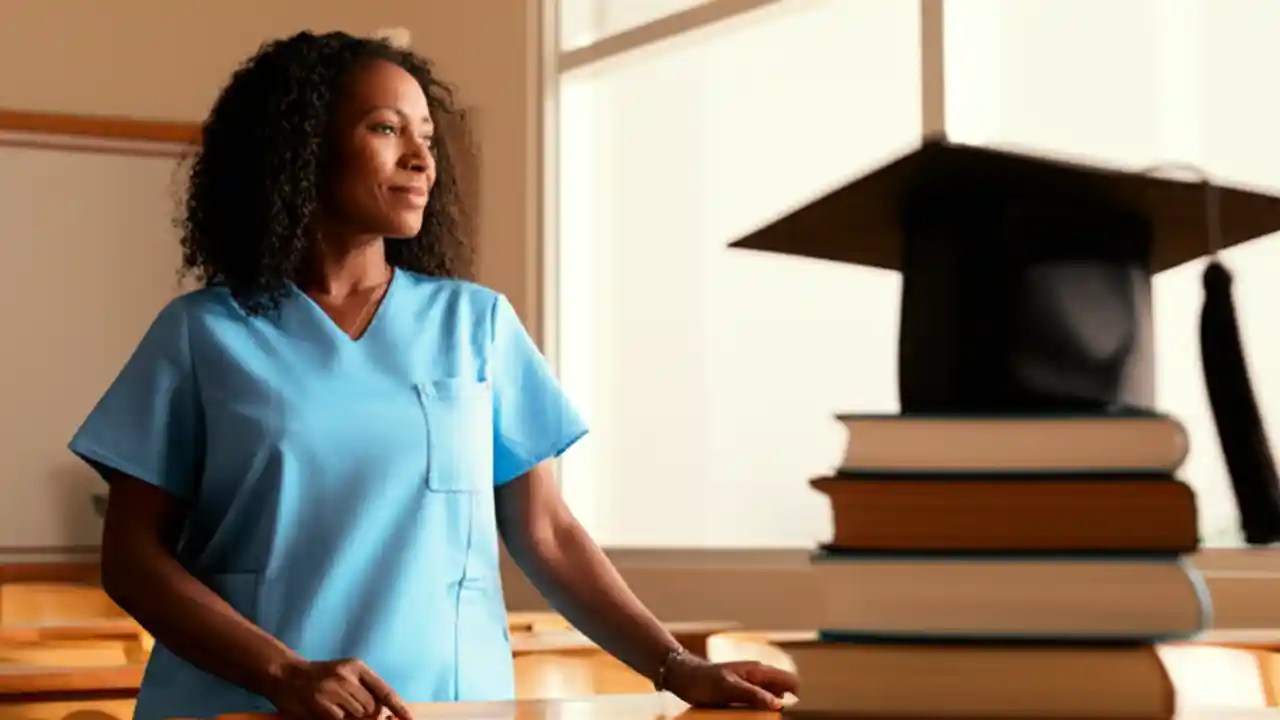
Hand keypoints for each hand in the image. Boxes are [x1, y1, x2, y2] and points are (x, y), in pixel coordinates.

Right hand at [266, 657, 413, 719]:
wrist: (285, 674)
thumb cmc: (320, 678)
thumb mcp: (345, 674)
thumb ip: (364, 690)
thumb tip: (384, 713)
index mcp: (357, 667)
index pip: (384, 691)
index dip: (399, 707)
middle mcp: (347, 676)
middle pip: (372, 708)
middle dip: (368, 716)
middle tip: (349, 710)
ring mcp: (334, 690)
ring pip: (358, 716)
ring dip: (352, 719)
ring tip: (336, 709)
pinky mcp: (321, 705)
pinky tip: (329, 713)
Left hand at [662, 654, 797, 710]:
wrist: (684, 677)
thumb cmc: (706, 680)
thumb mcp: (730, 688)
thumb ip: (754, 694)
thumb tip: (779, 704)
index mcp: (759, 671)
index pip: (790, 681)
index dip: (794, 696)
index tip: (783, 712)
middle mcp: (758, 677)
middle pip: (781, 694)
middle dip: (778, 708)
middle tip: (761, 717)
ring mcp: (749, 685)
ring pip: (769, 700)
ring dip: (766, 711)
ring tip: (751, 717)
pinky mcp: (740, 693)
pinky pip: (755, 704)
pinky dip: (754, 713)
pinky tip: (743, 717)